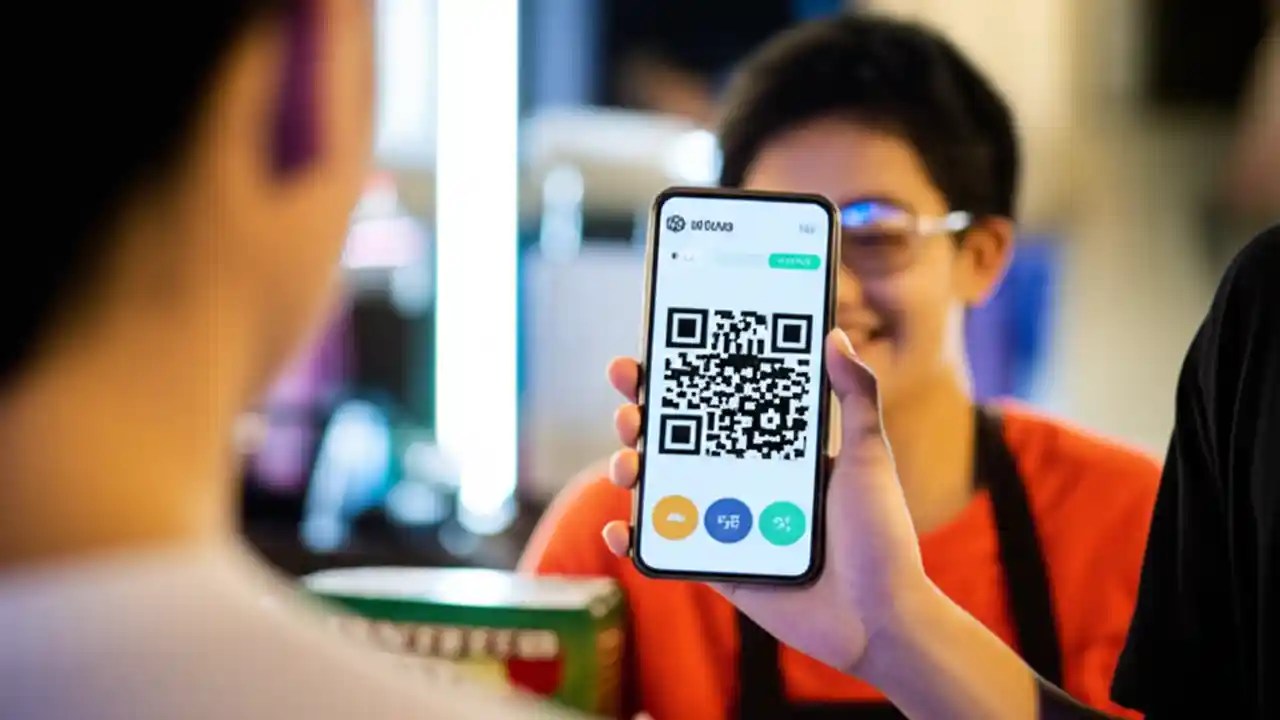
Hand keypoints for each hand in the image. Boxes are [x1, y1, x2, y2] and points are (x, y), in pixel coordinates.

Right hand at [601, 330, 929, 673]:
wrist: (879, 619)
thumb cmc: (882, 538)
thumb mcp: (869, 458)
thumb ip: (856, 396)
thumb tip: (834, 336)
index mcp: (775, 448)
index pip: (719, 401)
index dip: (680, 374)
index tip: (654, 349)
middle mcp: (743, 478)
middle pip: (676, 438)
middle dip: (640, 415)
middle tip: (629, 405)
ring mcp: (725, 521)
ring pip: (661, 487)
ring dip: (629, 469)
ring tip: (625, 463)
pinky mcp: (717, 566)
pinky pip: (666, 548)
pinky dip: (633, 540)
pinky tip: (620, 529)